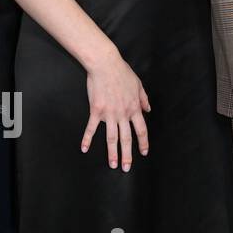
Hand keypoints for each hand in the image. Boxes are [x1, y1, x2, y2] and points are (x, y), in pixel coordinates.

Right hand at [83, 48, 150, 170]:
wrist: (106, 65)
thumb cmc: (123, 73)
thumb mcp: (139, 85)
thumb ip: (144, 99)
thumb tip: (148, 110)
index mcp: (134, 108)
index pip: (141, 129)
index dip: (143, 142)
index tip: (144, 152)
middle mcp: (123, 113)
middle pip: (126, 138)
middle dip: (127, 155)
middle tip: (126, 168)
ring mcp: (109, 113)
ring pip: (112, 137)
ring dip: (112, 153)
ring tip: (112, 164)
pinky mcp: (96, 111)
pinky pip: (91, 128)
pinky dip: (87, 139)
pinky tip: (84, 149)